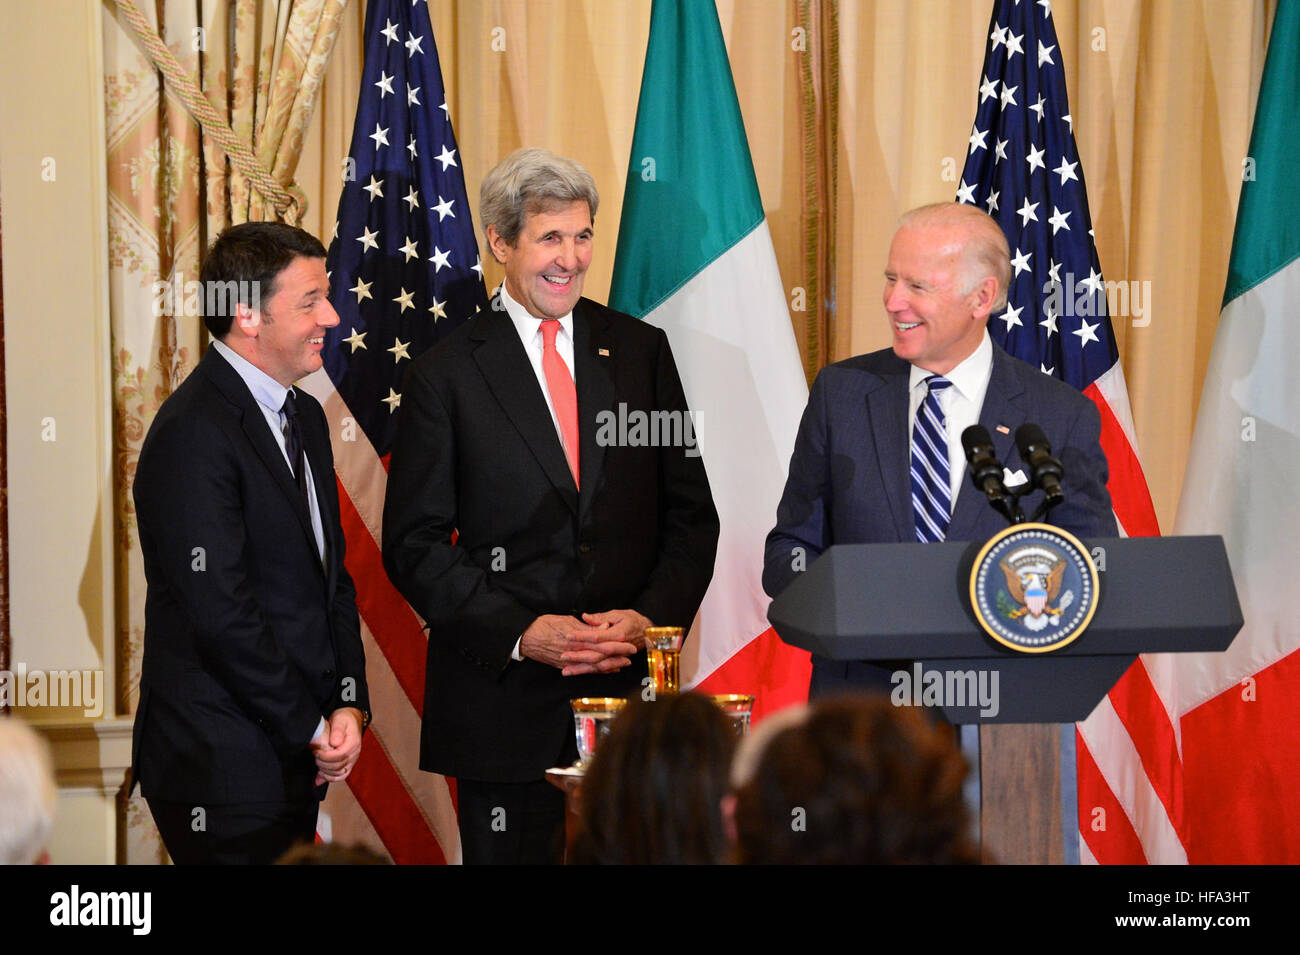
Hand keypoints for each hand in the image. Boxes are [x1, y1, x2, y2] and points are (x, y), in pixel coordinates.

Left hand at [311, 707, 363, 785]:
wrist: (351, 720)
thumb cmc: (344, 719)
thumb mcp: (340, 719)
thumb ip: (337, 731)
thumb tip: (334, 743)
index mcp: (353, 743)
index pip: (340, 756)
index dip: (326, 757)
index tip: (316, 752)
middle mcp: (355, 754)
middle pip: (339, 766)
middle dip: (323, 764)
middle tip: (314, 756)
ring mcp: (352, 760)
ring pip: (339, 774)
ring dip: (326, 772)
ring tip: (317, 764)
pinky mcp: (348, 764)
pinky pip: (341, 776)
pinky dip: (330, 778)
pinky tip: (320, 776)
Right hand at [519, 614, 636, 675]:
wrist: (526, 637)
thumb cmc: (544, 625)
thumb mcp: (567, 620)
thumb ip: (587, 626)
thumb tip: (604, 626)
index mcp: (576, 640)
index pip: (601, 644)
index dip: (617, 645)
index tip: (630, 644)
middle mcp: (574, 653)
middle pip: (601, 658)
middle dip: (617, 658)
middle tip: (630, 657)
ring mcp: (569, 662)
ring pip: (593, 667)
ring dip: (609, 667)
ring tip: (622, 665)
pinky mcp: (563, 666)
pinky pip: (583, 671)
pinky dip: (596, 671)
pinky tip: (605, 670)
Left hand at [555, 609, 651, 675]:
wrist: (649, 633)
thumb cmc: (633, 620)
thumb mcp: (618, 614)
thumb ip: (600, 617)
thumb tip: (585, 617)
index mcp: (618, 635)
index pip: (597, 637)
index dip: (582, 636)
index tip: (569, 635)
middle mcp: (618, 648)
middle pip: (596, 654)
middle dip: (578, 656)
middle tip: (562, 655)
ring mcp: (617, 657)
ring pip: (597, 665)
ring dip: (581, 669)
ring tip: (565, 670)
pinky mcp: (615, 662)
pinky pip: (601, 669)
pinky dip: (589, 672)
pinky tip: (577, 673)